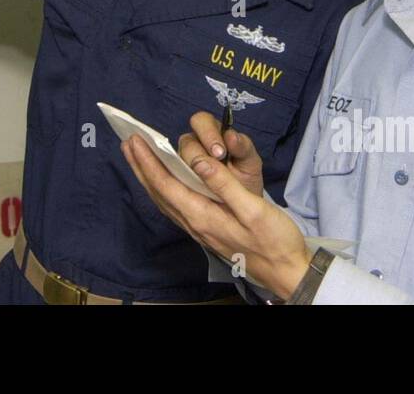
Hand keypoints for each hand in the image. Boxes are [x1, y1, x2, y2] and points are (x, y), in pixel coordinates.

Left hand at [122, 133, 310, 299]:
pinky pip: (175, 205)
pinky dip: (162, 188)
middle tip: (126, 143)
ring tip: (138, 158)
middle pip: (158, 192)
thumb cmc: (275, 240)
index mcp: (202, 215)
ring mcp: (199, 228)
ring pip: (164, 199)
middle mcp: (194, 223)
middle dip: (141, 167)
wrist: (287, 272)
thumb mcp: (253, 209)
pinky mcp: (207, 229)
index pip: (166, 184)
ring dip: (148, 177)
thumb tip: (197, 161)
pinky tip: (163, 182)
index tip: (135, 140)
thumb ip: (223, 184)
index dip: (149, 162)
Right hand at [177, 111, 263, 196]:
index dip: (208, 134)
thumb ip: (243, 147)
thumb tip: (231, 136)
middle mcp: (194, 143)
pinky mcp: (176, 179)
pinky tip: (190, 191)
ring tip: (202, 184)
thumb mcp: (250, 164)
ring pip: (175, 160)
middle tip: (210, 169)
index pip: (201, 121)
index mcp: (212, 132)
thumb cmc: (246, 178)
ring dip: (187, 171)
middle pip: (186, 141)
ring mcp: (182, 162)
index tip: (220, 153)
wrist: (242, 207)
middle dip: (198, 155)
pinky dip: (177, 182)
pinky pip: (171, 178)